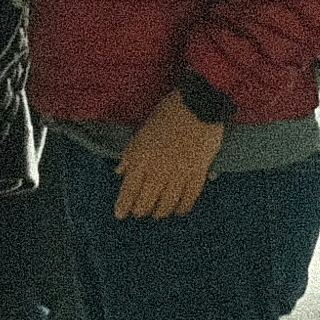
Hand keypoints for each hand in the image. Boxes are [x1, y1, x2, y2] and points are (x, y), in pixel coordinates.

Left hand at [113, 98, 227, 220]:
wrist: (199, 104)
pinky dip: (183, 207)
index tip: (120, 215)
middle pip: (146, 200)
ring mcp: (179, 173)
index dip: (123, 205)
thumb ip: (131, 153)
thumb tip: (120, 171)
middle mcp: (158, 169)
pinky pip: (189, 197)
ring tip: (157, 214)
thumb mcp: (143, 130)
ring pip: (167, 202)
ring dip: (160, 211)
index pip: (129, 189)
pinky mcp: (198, 172)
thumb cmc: (169, 112)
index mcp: (142, 157)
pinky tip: (179, 210)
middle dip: (141, 210)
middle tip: (139, 213)